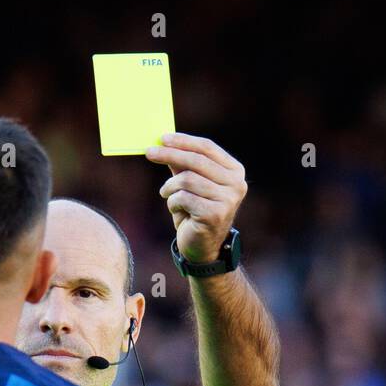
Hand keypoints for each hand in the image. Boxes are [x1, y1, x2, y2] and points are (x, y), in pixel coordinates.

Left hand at [146, 133, 246, 263]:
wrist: (202, 247)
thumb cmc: (195, 212)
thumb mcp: (190, 184)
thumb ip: (182, 164)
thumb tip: (164, 142)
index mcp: (234, 171)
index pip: (207, 147)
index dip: (183, 141)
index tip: (162, 138)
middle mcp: (236, 184)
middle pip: (196, 160)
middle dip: (169, 154)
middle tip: (149, 152)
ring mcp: (228, 200)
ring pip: (187, 179)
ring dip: (170, 187)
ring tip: (166, 194)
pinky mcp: (215, 214)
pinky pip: (183, 198)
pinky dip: (173, 202)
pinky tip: (176, 209)